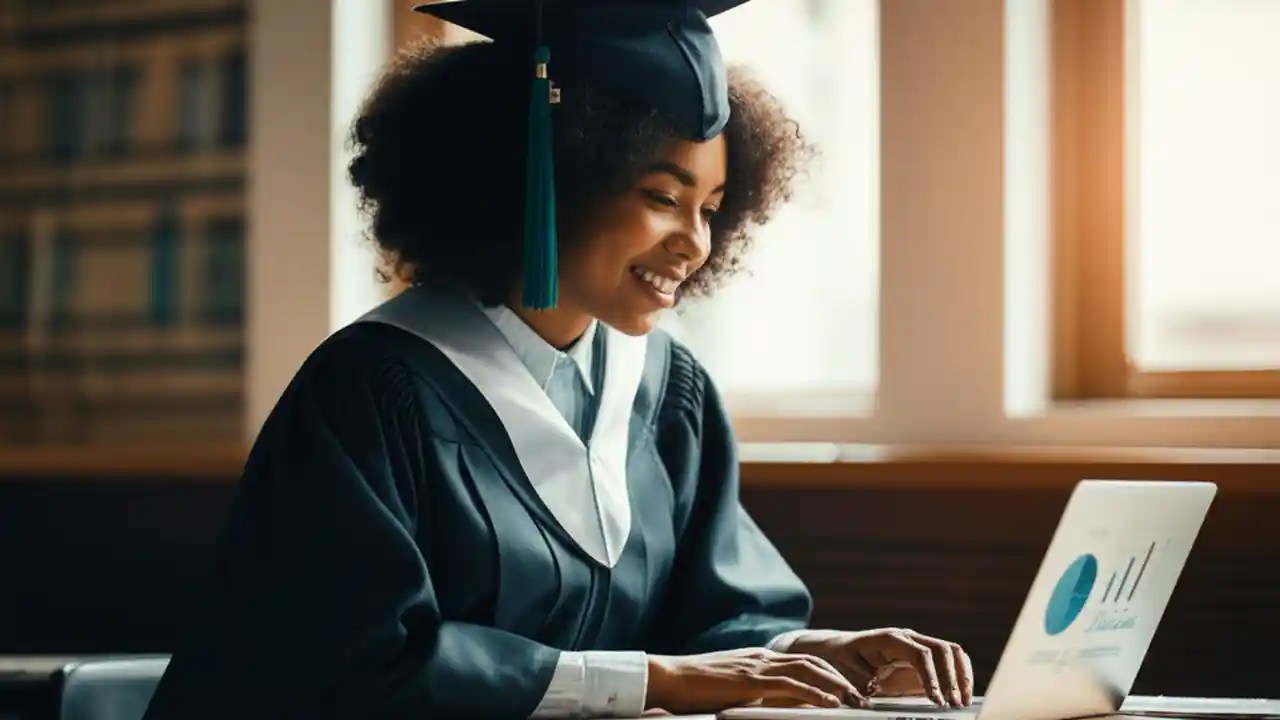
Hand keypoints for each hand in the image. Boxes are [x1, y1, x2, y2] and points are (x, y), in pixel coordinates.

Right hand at [645, 647, 869, 713]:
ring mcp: (756, 667)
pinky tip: (829, 704)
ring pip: (807, 670)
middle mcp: (761, 658)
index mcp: (757, 659)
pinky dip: (814, 694)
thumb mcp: (728, 688)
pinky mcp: (750, 681)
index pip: (801, 661)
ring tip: (853, 701)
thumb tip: (770, 705)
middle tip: (860, 697)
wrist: (667, 677)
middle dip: (839, 678)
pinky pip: (790, 686)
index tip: (844, 689)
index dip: (827, 673)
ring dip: (835, 685)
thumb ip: (751, 692)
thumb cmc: (691, 688)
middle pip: (812, 662)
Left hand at [784, 628, 974, 708]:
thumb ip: (861, 675)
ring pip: (951, 651)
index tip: (937, 700)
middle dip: (952, 678)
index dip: (932, 677)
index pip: (921, 654)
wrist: (843, 645)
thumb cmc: (845, 656)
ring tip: (963, 701)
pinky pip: (950, 658)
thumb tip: (873, 686)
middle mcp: (909, 636)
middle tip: (955, 704)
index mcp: (891, 639)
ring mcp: (919, 642)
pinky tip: (963, 694)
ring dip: (961, 675)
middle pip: (942, 649)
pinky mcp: (925, 653)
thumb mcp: (849, 666)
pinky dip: (960, 673)